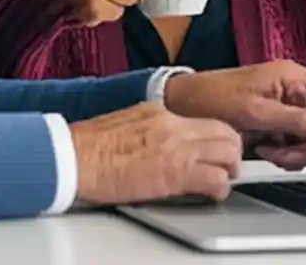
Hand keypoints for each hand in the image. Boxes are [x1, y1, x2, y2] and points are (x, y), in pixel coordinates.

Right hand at [71, 102, 241, 203]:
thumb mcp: (127, 121)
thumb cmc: (89, 145)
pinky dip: (219, 189)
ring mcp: (176, 148)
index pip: (207, 118)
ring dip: (230, 170)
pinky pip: (215, 180)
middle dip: (232, 151)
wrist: (73, 158)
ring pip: (228, 153)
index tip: (218, 147)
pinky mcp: (174, 174)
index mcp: (160, 111)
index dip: (219, 136)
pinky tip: (211, 194)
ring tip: (222, 181)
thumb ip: (152, 126)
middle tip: (228, 166)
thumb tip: (165, 137)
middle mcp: (173, 125)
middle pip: (226, 132)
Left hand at [163, 61, 305, 142]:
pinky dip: (287, 152)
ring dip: (297, 150)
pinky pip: (298, 141)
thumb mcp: (256, 112)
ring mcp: (286, 106)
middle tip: (285, 149)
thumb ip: (295, 120)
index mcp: (292, 77)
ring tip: (269, 151)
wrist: (186, 107)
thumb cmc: (212, 99)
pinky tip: (266, 151)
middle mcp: (293, 89)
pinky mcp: (277, 121)